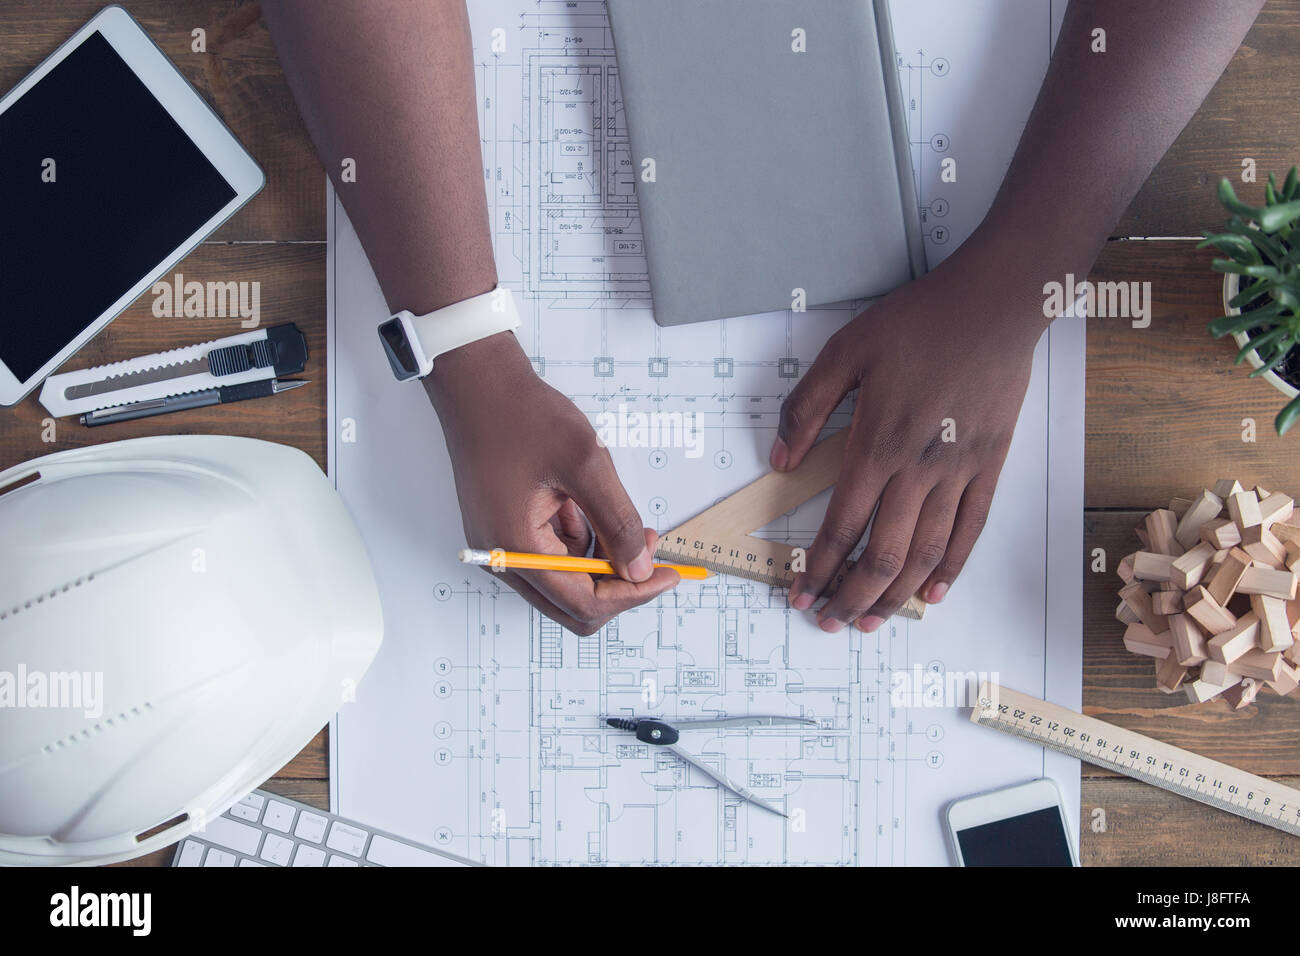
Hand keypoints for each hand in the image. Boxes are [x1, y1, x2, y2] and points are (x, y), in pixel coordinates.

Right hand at [425, 332, 679, 633]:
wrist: (479, 383)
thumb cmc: (523, 415)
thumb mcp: (586, 464)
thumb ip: (616, 521)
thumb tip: (639, 567)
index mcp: (515, 546)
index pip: (583, 603)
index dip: (631, 593)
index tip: (666, 574)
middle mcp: (501, 556)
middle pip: (572, 605)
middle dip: (617, 583)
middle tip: (649, 550)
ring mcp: (500, 545)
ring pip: (564, 580)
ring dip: (599, 558)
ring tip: (617, 514)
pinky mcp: (505, 529)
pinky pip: (551, 554)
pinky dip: (579, 539)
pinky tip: (585, 504)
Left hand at [771, 238, 1047, 631]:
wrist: (994, 304)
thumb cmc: (918, 322)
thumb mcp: (845, 352)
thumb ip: (806, 408)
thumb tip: (781, 462)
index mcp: (877, 444)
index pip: (843, 526)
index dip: (820, 569)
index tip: (801, 594)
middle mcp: (918, 468)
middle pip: (884, 554)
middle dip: (852, 597)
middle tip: (831, 621)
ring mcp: (959, 470)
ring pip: (927, 552)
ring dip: (897, 595)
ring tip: (872, 621)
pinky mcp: (991, 464)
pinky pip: (972, 529)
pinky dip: (952, 567)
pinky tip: (933, 592)